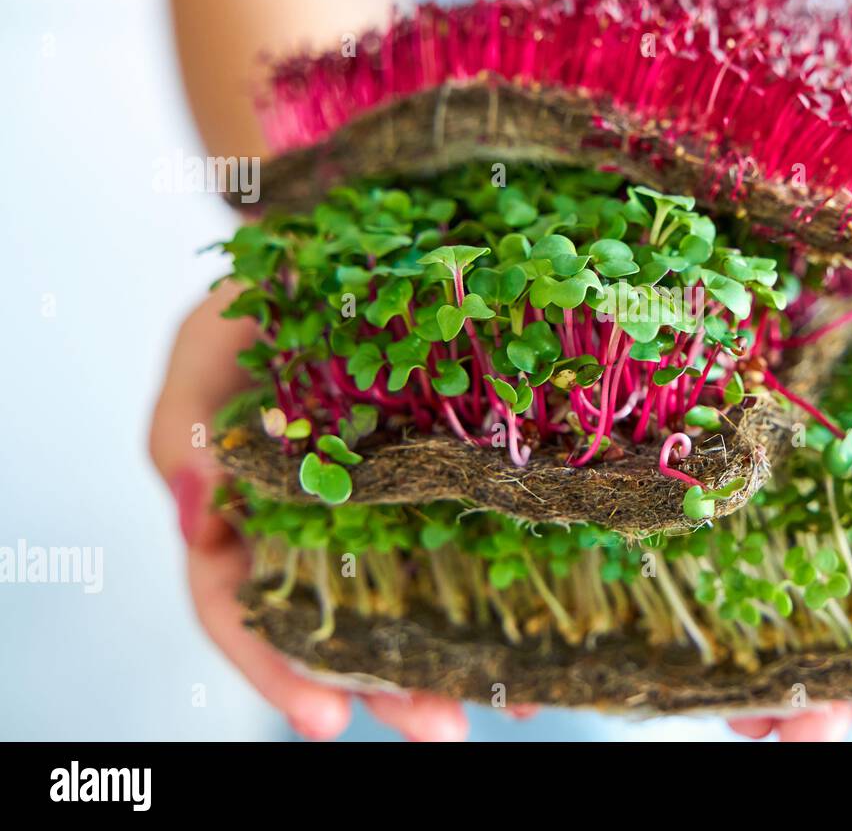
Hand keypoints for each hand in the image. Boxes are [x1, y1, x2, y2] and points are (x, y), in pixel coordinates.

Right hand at [150, 283, 467, 740]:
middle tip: (439, 727)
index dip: (277, 669)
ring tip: (512, 704)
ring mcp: (391, 505)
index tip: (328, 719)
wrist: (348, 242)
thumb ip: (185, 428)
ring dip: (456, 659)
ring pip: (417, 600)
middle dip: (389, 686)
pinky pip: (481, 539)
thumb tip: (200, 514)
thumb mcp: (204, 346)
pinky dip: (507, 589)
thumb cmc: (263, 295)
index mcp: (242, 511)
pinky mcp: (454, 478)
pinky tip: (547, 632)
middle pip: (344, 626)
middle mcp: (319, 524)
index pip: (242, 608)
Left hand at [728, 245, 851, 740]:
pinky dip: (685, 567)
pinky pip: (706, 509)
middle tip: (793, 735)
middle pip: (842, 621)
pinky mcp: (728, 434)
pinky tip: (666, 615)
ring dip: (752, 658)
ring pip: (769, 588)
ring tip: (734, 710)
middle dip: (823, 690)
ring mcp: (789, 477)